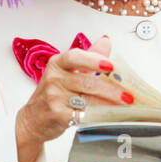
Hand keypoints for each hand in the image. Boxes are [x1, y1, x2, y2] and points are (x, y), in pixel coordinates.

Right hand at [14, 36, 125, 161]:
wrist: (33, 120)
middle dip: (112, 89)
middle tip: (128, 95)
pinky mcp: (57, 115)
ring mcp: (54, 97)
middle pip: (87, 82)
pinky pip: (84, 115)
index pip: (75, 57)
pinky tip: (110, 117)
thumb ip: (87, 57)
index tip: (112, 66)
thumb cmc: (52, 94)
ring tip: (125, 106)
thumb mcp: (65, 71)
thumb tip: (106, 42)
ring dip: (110, 104)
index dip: (94, 60)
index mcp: (57, 64)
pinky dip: (99, 116)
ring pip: (88, 100)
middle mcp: (54, 79)